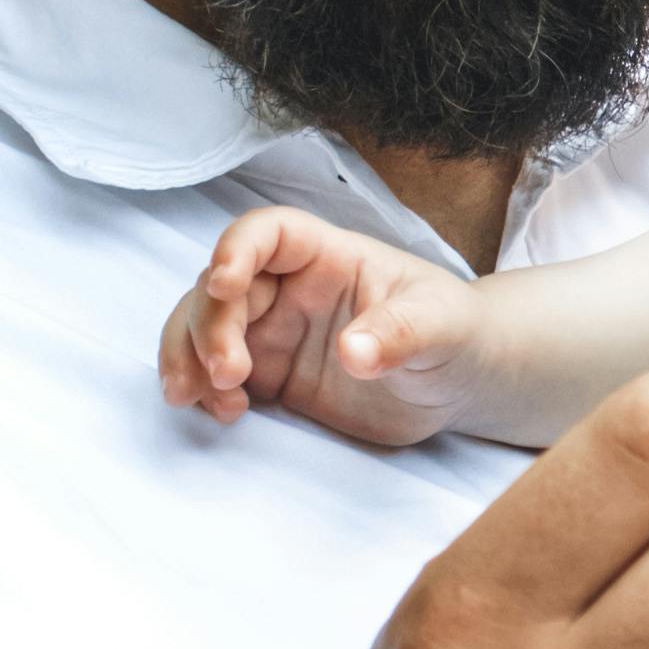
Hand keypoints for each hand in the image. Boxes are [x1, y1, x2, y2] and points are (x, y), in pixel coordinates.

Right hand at [164, 203, 477, 446]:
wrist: (460, 383)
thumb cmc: (455, 333)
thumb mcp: (441, 326)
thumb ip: (401, 333)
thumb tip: (355, 352)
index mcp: (328, 255)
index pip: (268, 234)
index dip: (237, 249)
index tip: (223, 284)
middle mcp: (290, 288)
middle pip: (221, 287)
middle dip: (208, 326)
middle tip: (228, 375)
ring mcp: (275, 333)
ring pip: (204, 329)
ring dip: (188, 357)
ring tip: (198, 399)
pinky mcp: (271, 377)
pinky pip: (219, 377)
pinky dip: (205, 392)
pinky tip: (222, 414)